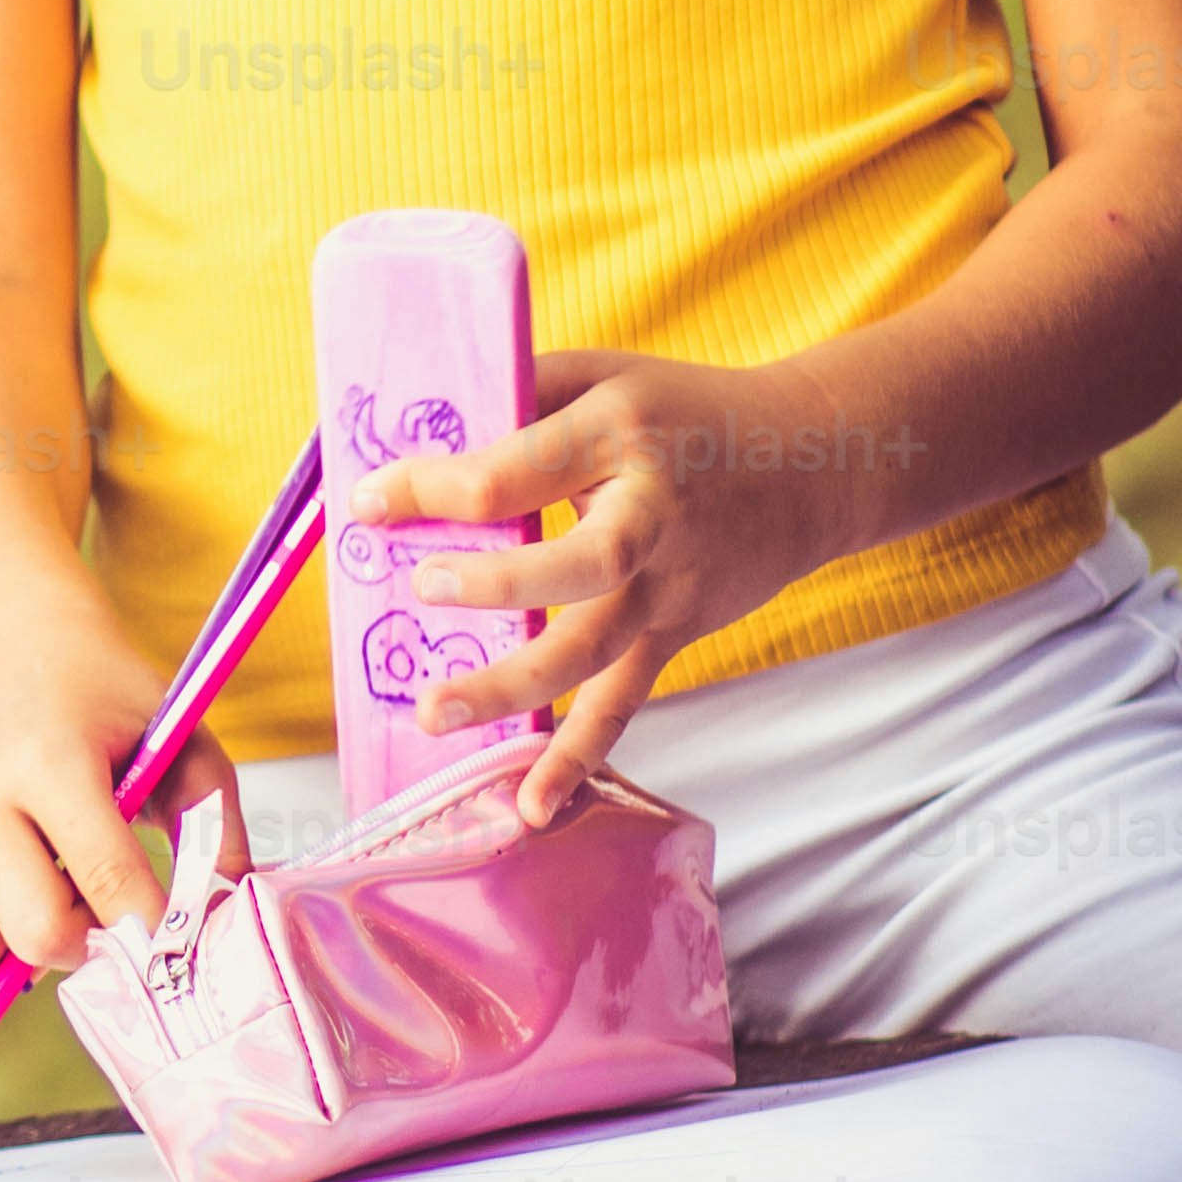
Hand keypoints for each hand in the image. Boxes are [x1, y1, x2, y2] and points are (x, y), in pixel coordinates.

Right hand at [0, 591, 179, 1000]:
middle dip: (90, 946)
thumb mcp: (178, 741)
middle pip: (36, 931)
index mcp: (47, 760)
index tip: (176, 938)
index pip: (107, 877)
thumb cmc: (107, 708)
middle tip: (107, 916)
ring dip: (21, 960)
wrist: (12, 657)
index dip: (153, 927)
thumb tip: (224, 918)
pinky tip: (5, 927)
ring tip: (51, 917)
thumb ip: (214, 827)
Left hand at [364, 346, 900, 813]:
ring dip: (513, 687)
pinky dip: (579, 758)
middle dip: (495, 583)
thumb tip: (409, 430)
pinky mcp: (676, 633)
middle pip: (576, 564)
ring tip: (432, 713)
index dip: (433, 487)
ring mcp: (667, 586)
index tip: (366, 504)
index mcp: (616, 435)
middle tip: (422, 587)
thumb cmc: (682, 411)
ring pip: (592, 648)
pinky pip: (624, 703)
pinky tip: (532, 807)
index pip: (517, 469)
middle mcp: (648, 516)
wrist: (814, 463)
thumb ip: (516, 395)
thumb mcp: (602, 375)